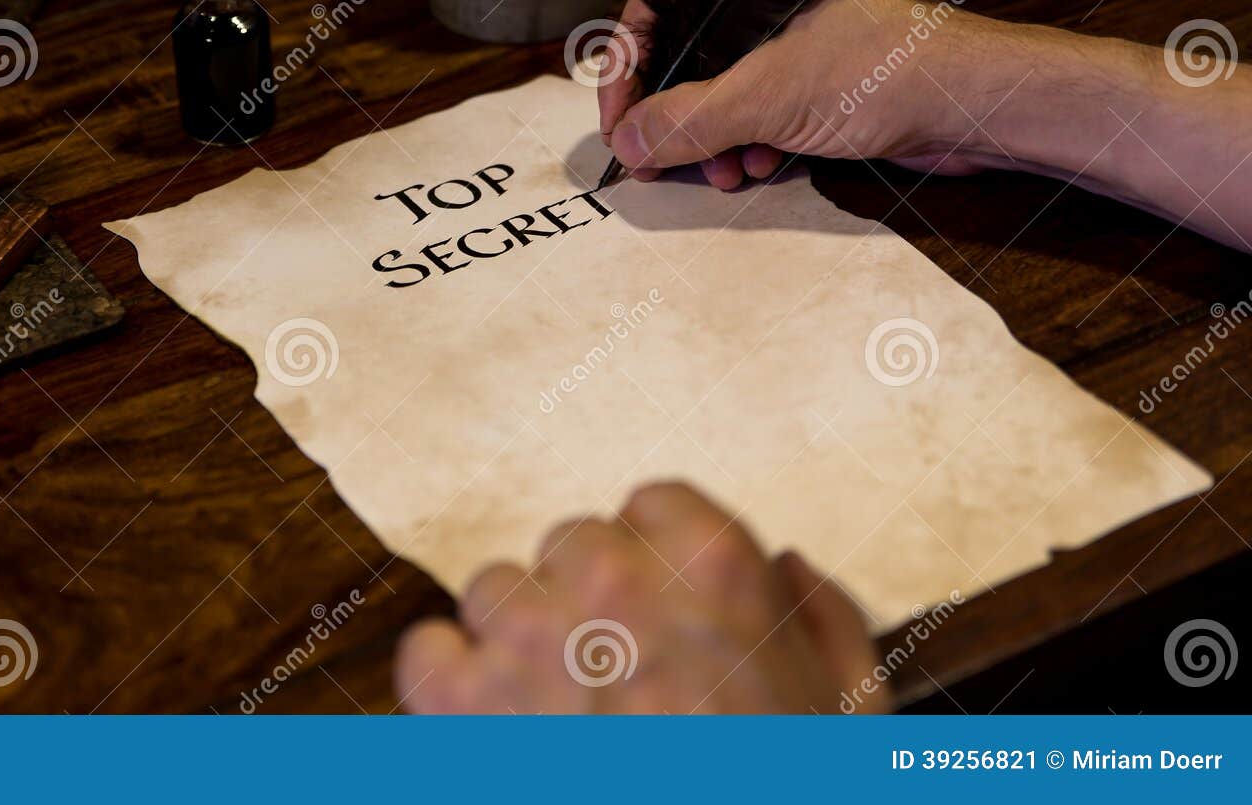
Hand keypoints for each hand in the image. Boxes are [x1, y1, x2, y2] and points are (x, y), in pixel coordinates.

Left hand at [394, 482, 889, 713]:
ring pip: (495, 589)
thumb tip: (788, 568)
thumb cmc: (782, 785)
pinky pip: (426, 649)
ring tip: (554, 703)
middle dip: (587, 597)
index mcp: (711, 566)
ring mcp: (529, 637)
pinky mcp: (462, 702)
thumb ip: (826, 617)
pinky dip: (447, 682)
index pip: (652, 504)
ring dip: (516, 637)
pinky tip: (488, 719)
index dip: (656, 560)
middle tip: (611, 666)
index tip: (659, 604)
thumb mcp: (855, 709)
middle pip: (571, 543)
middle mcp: (612, 582)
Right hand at [597, 0, 1018, 185]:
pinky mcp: (827, 84)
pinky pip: (765, 113)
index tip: (620, 122)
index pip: (659, 8)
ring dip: (712, 140)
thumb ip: (688, 119)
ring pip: (726, 92)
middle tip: (657, 161)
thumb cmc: (887, 70)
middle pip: (689, 57)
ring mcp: (801, 44)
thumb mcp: (767, 97)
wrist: (977, 104)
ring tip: (721, 174)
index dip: (627, 65)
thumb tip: (627, 140)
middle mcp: (774, 3)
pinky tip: (759, 169)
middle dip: (672, 117)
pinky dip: (752, 143)